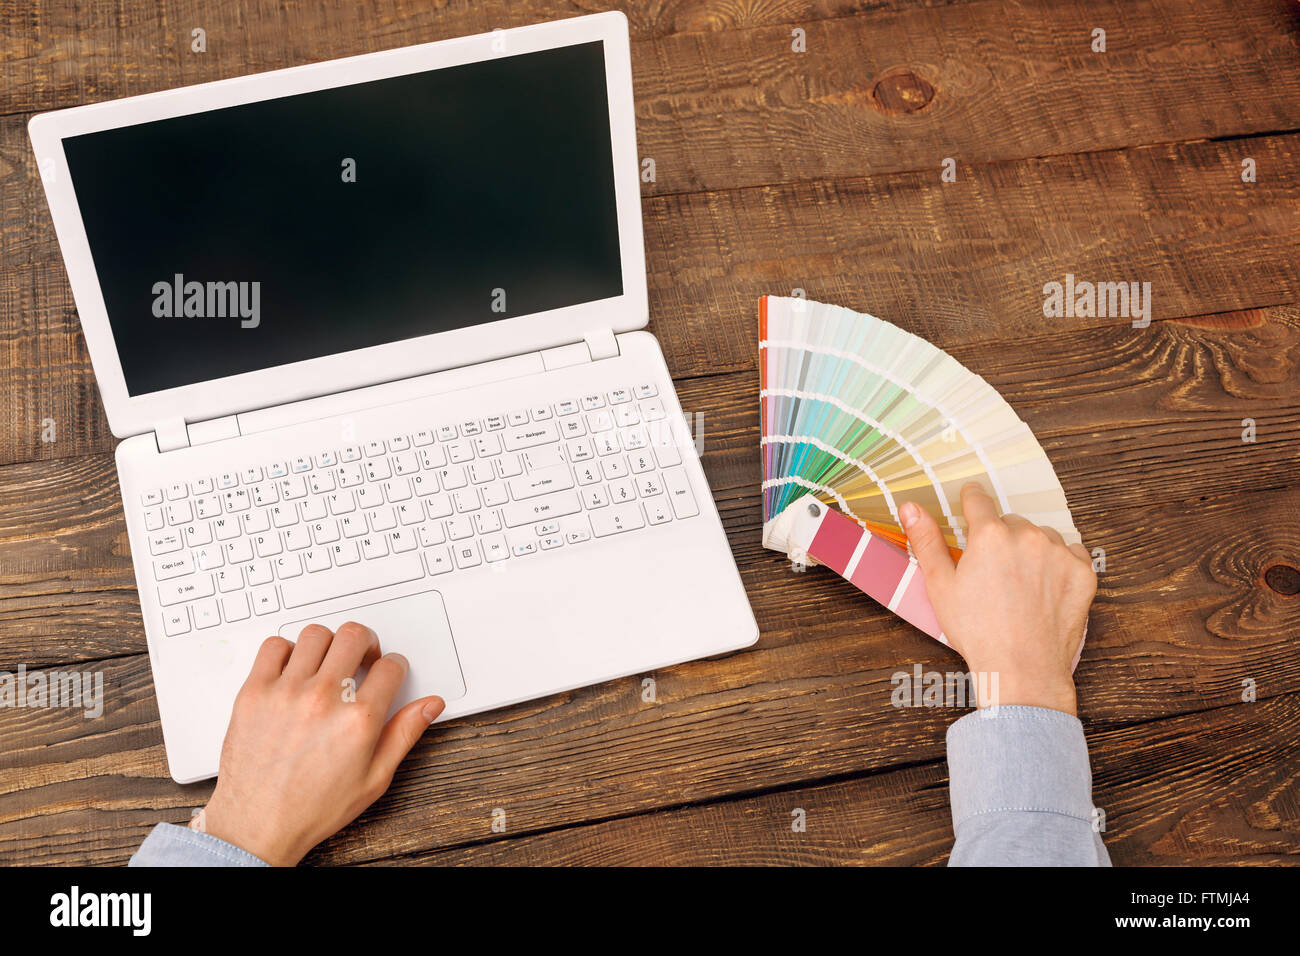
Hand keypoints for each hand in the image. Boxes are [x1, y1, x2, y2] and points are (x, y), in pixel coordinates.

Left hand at [196, 622, 444, 864]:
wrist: (257, 825)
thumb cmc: (312, 808)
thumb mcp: (374, 778)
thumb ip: (404, 734)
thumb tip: (429, 705)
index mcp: (358, 721)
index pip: (391, 666)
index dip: (395, 666)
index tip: (387, 672)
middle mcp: (323, 700)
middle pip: (354, 636)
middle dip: (366, 643)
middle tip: (362, 659)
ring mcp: (286, 692)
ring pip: (316, 634)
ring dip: (328, 644)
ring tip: (327, 664)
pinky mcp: (254, 692)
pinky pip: (274, 646)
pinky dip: (287, 651)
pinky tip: (294, 671)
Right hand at [900, 483, 1095, 714]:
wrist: (1022, 668)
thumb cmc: (977, 631)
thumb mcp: (940, 586)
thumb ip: (926, 540)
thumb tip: (910, 507)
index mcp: (990, 536)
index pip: (978, 499)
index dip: (971, 499)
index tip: (971, 500)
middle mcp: (1027, 536)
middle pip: (1010, 522)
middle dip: (1001, 539)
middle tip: (993, 572)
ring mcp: (1059, 553)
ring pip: (1041, 536)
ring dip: (1031, 550)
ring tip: (1020, 584)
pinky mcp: (1083, 572)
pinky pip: (1071, 553)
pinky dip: (1059, 564)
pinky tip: (1045, 588)